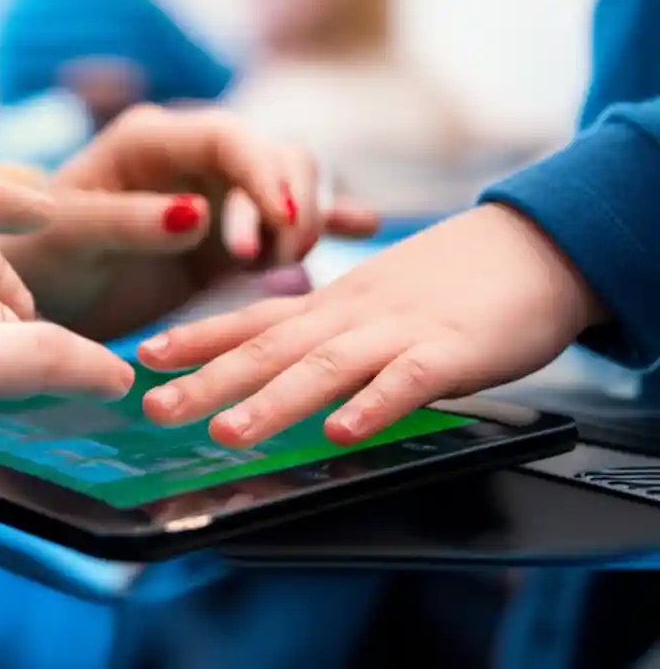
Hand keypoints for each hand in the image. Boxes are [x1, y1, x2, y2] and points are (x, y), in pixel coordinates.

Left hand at [0, 105, 378, 339]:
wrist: (39, 299)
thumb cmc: (39, 260)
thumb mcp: (71, 239)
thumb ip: (128, 222)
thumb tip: (197, 213)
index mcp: (151, 140)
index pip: (227, 136)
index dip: (262, 170)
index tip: (281, 217)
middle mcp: (193, 160)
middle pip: (272, 155)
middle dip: (288, 201)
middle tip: (276, 259)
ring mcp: (219, 198)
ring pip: (288, 187)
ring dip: (302, 221)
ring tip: (288, 266)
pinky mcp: (230, 243)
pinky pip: (284, 226)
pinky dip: (319, 224)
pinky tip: (362, 226)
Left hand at [138, 204, 605, 446]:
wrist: (535, 247)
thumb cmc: (450, 283)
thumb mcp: (372, 302)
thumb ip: (325, 332)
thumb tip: (274, 369)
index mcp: (331, 305)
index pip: (251, 321)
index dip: (196, 340)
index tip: (145, 359)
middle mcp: (352, 315)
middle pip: (270, 349)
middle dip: (208, 380)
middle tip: (155, 409)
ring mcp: (398, 332)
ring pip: (325, 366)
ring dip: (274, 401)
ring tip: (227, 432)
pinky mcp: (451, 351)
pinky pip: (408, 380)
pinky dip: (374, 406)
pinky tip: (344, 433)